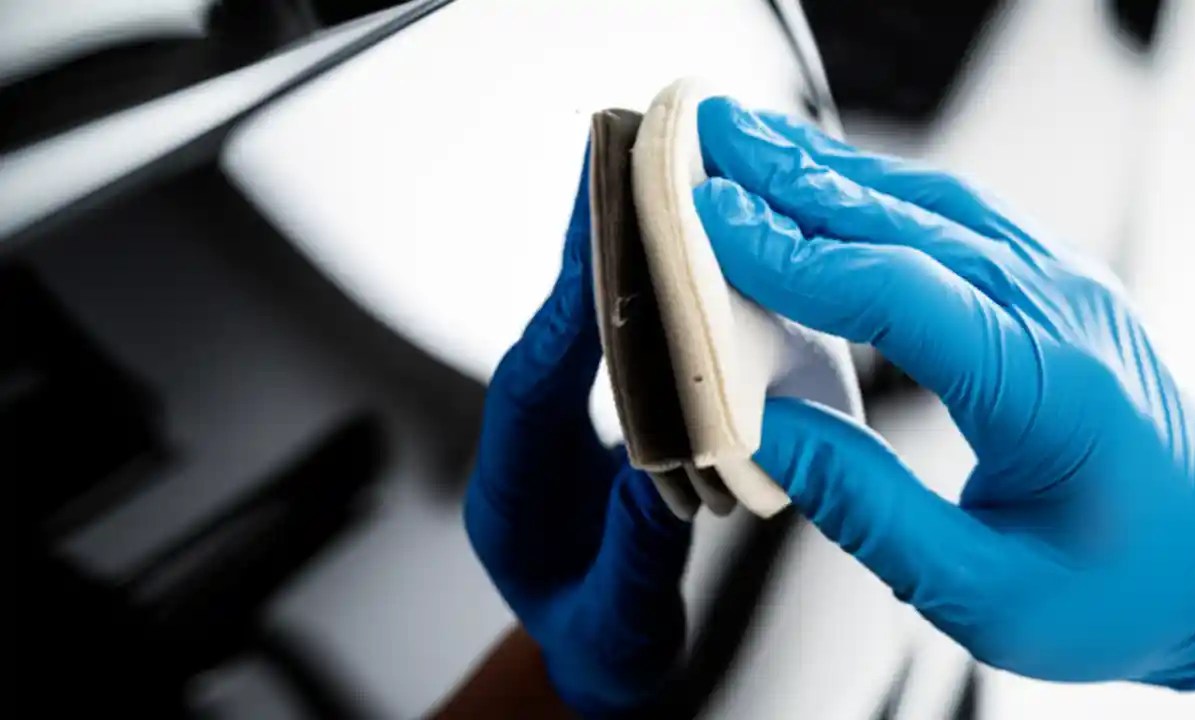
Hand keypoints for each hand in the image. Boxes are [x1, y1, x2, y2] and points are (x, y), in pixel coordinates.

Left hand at [464, 153, 690, 715]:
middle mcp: (525, 451)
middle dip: (579, 264)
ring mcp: (556, 433)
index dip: (566, 321)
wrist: (591, 662)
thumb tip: (667, 476)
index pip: (529, 391)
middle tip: (613, 181)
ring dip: (607, 269)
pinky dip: (635, 302)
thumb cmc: (598, 650)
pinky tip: (667, 263)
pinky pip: (606, 349)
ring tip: (645, 197)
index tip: (598, 258)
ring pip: (575, 335)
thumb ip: (641, 556)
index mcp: (510, 497)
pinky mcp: (594, 422)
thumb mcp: (622, 625)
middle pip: (547, 339)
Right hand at [692, 97, 1194, 687]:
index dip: (791, 256)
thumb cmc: (1116, 588)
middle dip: (790, 178)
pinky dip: (872, 188)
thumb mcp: (981, 589)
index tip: (708, 222)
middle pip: (901, 220)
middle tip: (703, 138)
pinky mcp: (1044, 283)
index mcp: (1047, 389)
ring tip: (745, 139)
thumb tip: (761, 429)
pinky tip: (823, 175)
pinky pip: (950, 214)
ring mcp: (1057, 285)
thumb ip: (863, 506)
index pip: (897, 293)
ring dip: (826, 167)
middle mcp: (1056, 311)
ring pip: (924, 200)